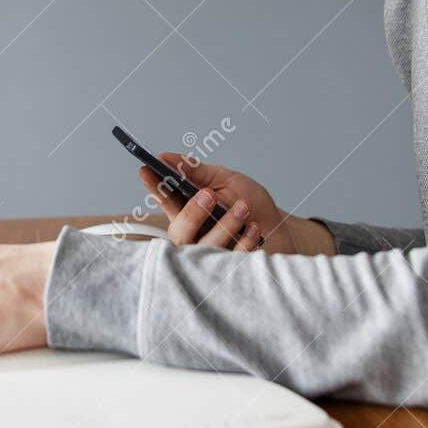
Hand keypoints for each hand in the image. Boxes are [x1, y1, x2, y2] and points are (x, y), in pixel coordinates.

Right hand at [138, 153, 333, 254]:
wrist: (281, 229)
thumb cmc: (252, 205)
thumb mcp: (226, 180)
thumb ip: (199, 172)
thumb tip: (168, 158)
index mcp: (188, 212)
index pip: (165, 200)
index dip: (154, 186)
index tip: (146, 170)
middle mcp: (194, 236)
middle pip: (178, 232)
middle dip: (192, 213)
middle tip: (208, 195)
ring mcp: (210, 256)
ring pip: (202, 249)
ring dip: (224, 225)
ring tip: (242, 207)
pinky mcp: (230, 270)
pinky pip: (231, 260)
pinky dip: (244, 241)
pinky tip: (253, 229)